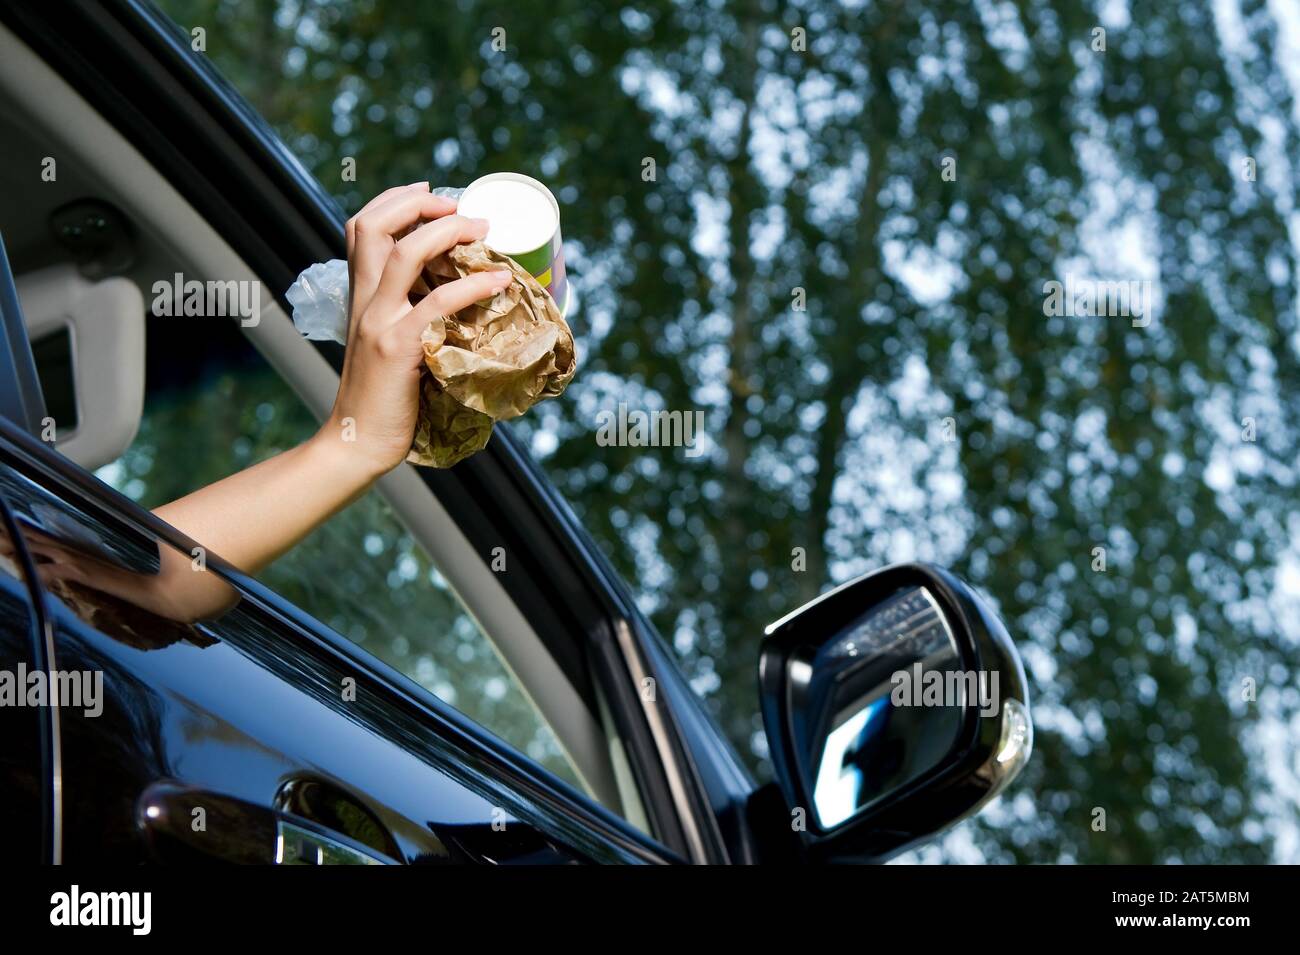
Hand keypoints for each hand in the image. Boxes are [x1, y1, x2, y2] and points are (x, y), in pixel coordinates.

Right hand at [317, 182, 512, 479]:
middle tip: (462, 208)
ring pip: (404, 255)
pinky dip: (471, 287)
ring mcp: (378, 323)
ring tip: (484, 229)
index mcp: (361, 298)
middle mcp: (365, 302)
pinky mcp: (397, 350)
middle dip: (419, 205)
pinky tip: (499, 282)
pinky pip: (436, 305)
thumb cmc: (383, 400)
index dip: (394, 201)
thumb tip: (455, 303)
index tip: (431, 194)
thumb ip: (408, 319)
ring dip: (447, 232)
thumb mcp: (390, 347)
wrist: (356, 442)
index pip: (361, 228)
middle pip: (374, 227)